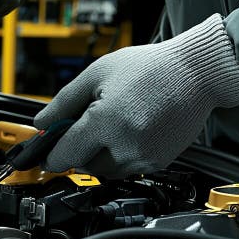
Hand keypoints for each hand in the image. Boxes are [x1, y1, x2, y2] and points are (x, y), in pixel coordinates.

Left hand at [35, 14, 238, 176]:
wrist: (197, 72)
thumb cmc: (150, 68)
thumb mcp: (96, 74)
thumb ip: (63, 102)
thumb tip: (41, 124)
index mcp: (106, 122)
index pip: (65, 154)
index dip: (51, 154)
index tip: (45, 154)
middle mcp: (126, 145)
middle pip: (84, 164)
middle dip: (79, 148)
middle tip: (88, 123)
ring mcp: (144, 157)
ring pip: (105, 170)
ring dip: (100, 154)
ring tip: (113, 123)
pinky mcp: (158, 162)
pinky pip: (127, 168)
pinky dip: (121, 154)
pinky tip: (129, 130)